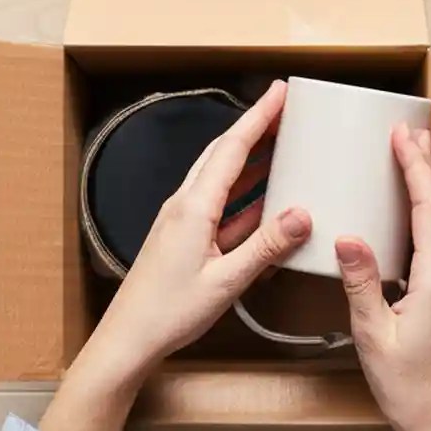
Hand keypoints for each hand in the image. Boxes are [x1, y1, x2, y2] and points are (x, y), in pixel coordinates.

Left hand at [81, 80, 313, 386]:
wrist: (128, 339)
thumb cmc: (169, 313)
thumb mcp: (226, 281)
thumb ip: (266, 246)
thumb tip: (303, 214)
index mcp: (194, 207)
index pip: (231, 148)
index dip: (258, 117)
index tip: (280, 92)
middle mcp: (184, 205)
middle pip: (223, 154)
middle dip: (255, 129)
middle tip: (285, 110)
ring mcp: (181, 221)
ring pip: (220, 178)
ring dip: (250, 160)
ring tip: (281, 146)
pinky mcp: (183, 239)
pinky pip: (218, 206)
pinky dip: (243, 196)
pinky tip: (264, 200)